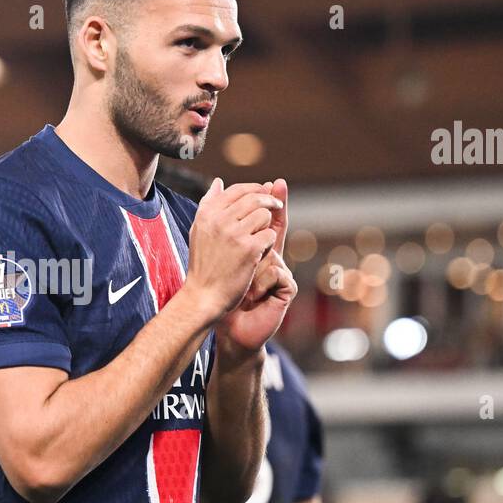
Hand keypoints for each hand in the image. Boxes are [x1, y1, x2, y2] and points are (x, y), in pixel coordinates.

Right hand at [180, 178, 283, 323]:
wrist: (203, 295)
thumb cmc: (203, 264)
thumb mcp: (199, 230)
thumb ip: (209, 204)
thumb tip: (219, 182)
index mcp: (207, 213)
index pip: (237, 190)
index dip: (254, 188)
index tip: (264, 192)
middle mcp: (219, 220)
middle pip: (254, 198)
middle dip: (268, 201)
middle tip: (275, 206)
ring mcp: (235, 234)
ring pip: (264, 214)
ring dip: (267, 224)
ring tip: (260, 236)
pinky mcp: (249, 249)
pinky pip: (269, 234)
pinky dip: (268, 243)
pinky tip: (260, 252)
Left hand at [215, 178, 297, 358]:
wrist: (226, 323)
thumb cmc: (222, 287)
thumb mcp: (216, 246)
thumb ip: (218, 218)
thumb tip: (216, 183)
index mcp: (258, 245)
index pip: (268, 218)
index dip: (274, 199)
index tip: (277, 180)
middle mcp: (273, 256)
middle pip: (277, 231)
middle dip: (260, 236)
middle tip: (242, 251)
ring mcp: (281, 272)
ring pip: (276, 252)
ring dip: (257, 266)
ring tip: (242, 280)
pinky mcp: (286, 289)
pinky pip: (278, 273)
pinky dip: (262, 282)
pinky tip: (253, 294)